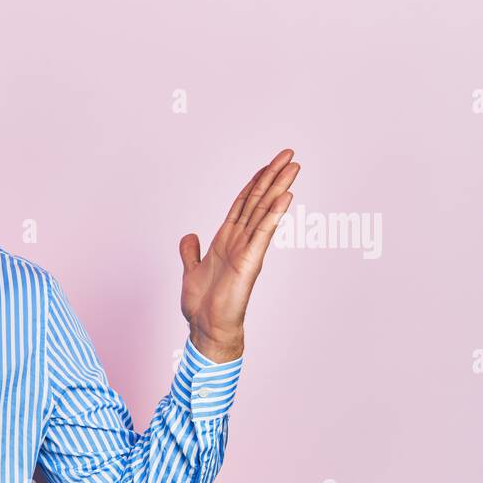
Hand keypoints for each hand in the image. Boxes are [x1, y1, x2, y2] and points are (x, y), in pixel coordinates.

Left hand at [179, 148, 299, 362]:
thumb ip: (191, 252)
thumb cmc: (203, 306)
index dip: (255, 182)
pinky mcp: (250, 262)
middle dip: (272, 177)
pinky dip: (273, 214)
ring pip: (264, 212)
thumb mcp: (191, 270)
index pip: (243, 203)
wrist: (207, 329)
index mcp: (226, 240)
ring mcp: (247, 250)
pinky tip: (285, 197)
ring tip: (293, 167)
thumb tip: (189, 236)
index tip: (269, 164)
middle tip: (289, 154)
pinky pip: (263, 233)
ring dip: (278, 188)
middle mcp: (239, 241)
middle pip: (258, 201)